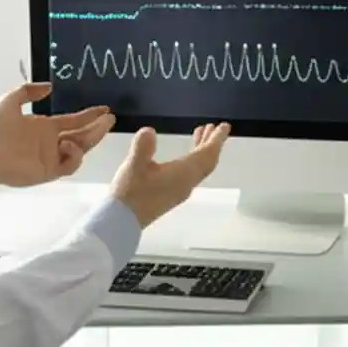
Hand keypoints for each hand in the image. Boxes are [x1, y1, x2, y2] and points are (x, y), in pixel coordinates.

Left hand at [0, 83, 114, 192]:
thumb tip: (49, 87)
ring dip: (90, 139)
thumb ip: (28, 91)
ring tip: (98, 127)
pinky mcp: (48, 172)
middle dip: (97, 127)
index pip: (74, 121)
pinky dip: (74, 156)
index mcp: (46, 126)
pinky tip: (68, 144)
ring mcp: (51, 157)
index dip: (90, 115)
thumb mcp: (9, 101)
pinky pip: (69, 166)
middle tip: (110, 119)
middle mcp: (52, 142)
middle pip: (82, 135)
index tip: (105, 109)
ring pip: (79, 150)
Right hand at [110, 123, 230, 227]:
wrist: (122, 220)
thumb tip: (149, 131)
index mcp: (183, 174)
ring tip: (199, 134)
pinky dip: (193, 159)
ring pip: (200, 168)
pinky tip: (183, 156)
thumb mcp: (133, 166)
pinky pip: (191, 173)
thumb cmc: (130, 192)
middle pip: (207, 162)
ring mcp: (180, 190)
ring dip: (202, 151)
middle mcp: (187, 182)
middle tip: (213, 127)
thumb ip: (142, 147)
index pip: (206, 154)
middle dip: (211, 143)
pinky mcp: (172, 194)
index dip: (217, 139)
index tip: (224, 126)